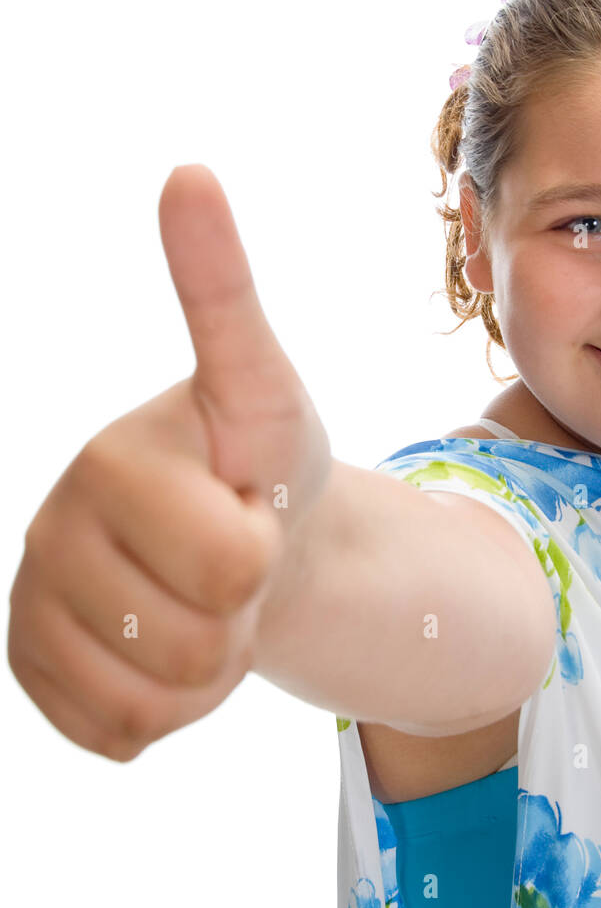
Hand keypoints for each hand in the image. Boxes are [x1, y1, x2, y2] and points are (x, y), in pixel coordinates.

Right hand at [7, 164, 331, 759]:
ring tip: (201, 603)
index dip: (263, 548)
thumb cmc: (257, 456)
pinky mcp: (33, 670)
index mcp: (107, 461)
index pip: (231, 563)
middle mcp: (47, 531)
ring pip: (151, 702)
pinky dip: (165, 712)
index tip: (243, 501)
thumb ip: (223, 294)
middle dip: (239, 612)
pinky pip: (114, 736)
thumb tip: (187, 171)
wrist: (240, 533)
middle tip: (230, 562)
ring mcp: (30, 606)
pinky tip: (162, 648)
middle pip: (195, 640)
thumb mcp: (262, 380)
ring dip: (205, 668)